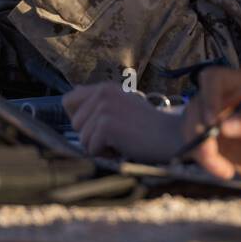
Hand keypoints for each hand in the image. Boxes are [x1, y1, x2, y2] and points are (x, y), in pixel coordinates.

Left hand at [62, 82, 184, 161]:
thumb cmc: (147, 126)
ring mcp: (104, 108)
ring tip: (122, 140)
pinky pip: (91, 148)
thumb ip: (98, 100)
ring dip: (100, 146)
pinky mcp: (107, 124)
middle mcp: (102, 93)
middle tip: (116, 135)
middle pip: (75, 124)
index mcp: (104, 87)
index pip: (68, 101)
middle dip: (91, 136)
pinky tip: (123, 147)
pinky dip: (106, 154)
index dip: (78, 118)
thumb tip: (74, 92)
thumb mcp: (121, 105)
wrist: (172, 136)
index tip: (96, 126)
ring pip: (82, 138)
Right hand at [183, 68, 240, 179]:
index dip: (209, 97)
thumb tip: (225, 126)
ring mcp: (208, 113)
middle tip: (213, 156)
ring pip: (190, 127)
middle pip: (197, 107)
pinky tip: (221, 168)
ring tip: (225, 170)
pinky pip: (191, 143)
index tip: (211, 121)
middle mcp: (220, 95)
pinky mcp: (201, 132)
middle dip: (202, 135)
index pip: (214, 78)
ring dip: (203, 152)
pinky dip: (203, 160)